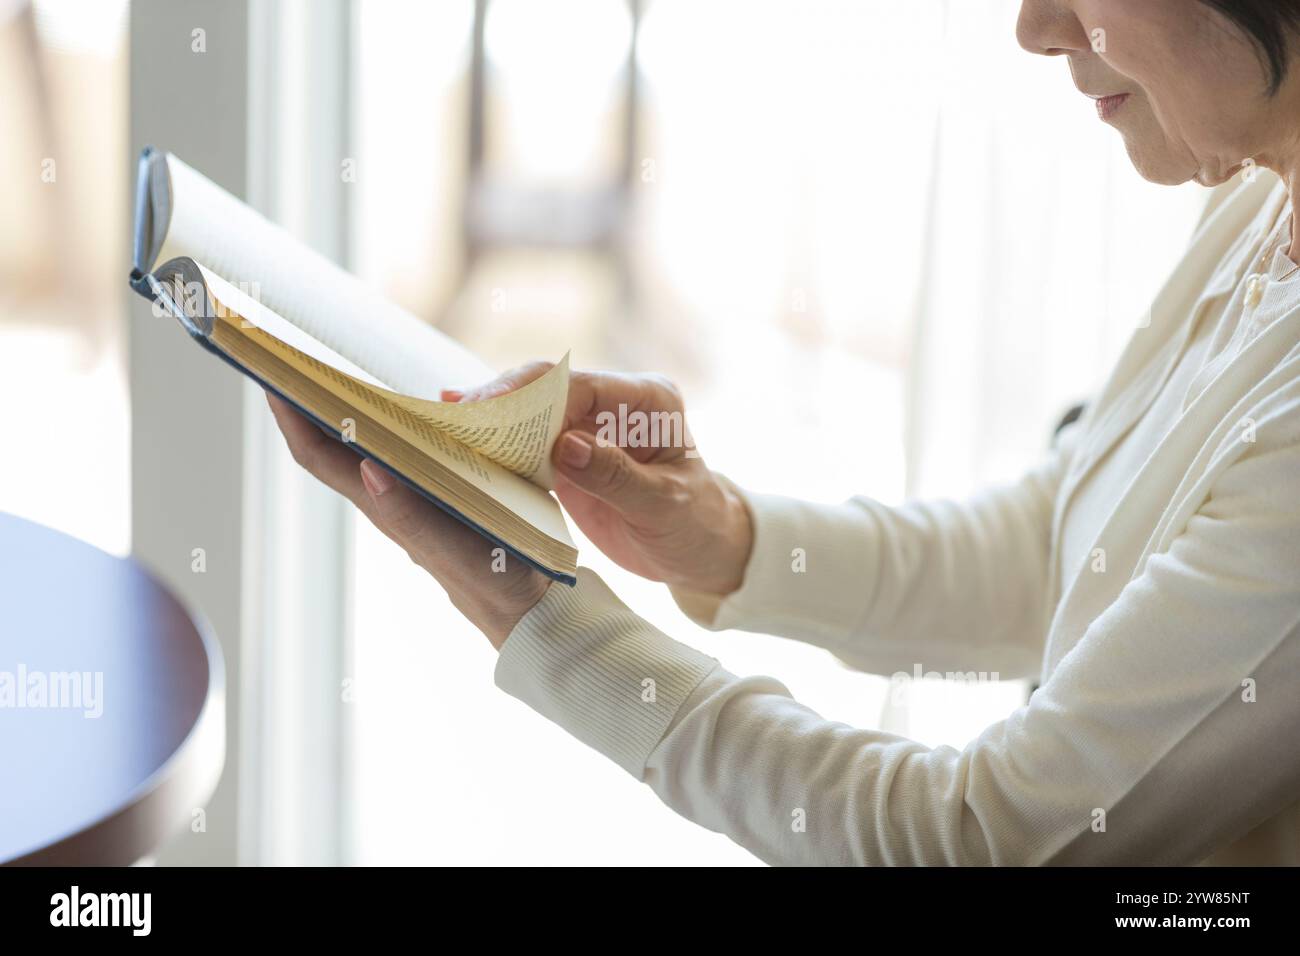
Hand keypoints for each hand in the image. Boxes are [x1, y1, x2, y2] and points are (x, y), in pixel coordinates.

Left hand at [265, 393, 549, 648]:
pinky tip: (392, 405)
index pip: (320, 457)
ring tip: (331, 369)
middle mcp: (387, 498)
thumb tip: (368, 466)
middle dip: (307, 401)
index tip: (274, 374)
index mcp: (384, 507)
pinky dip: (383, 423)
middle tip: (294, 355)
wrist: (524, 607)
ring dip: (340, 410)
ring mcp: (407, 497)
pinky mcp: (433, 494)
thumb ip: (410, 516)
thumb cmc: (492, 582)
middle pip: (331, 447)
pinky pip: (396, 451)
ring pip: (360, 448)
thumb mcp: (455, 553)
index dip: (291, 417)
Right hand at [445, 364, 752, 596]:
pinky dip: (496, 445)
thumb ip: (617, 476)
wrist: (701, 550)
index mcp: (646, 399)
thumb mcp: (664, 505)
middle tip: (451, 415)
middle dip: (499, 401)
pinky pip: (527, 443)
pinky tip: (458, 442)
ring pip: (530, 412)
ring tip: (441, 423)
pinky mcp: (569, 454)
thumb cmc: (695, 524)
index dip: (531, 394)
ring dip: (490, 420)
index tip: (490, 409)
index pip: (578, 385)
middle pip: (546, 389)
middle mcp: (615, 403)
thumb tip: (566, 447)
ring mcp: (589, 427)